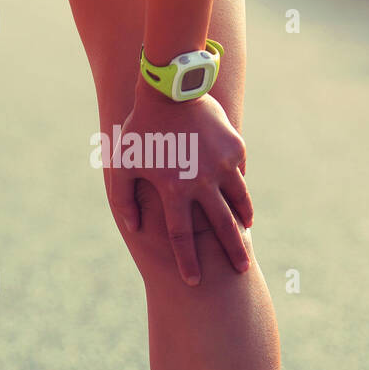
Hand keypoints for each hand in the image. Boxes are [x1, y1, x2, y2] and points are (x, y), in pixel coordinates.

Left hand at [108, 79, 253, 285]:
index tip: (194, 281)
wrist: (170, 88)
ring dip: (243, 218)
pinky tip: (237, 190)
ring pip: (239, 200)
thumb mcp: (122, 164)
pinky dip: (239, 183)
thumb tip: (134, 227)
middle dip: (233, 252)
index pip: (182, 236)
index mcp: (175, 190)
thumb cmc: (141, 128)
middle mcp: (202, 182)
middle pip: (221, 226)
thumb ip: (123, 199)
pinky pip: (239, 171)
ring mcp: (222, 165)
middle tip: (241, 269)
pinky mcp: (234, 147)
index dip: (188, 261)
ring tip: (246, 230)